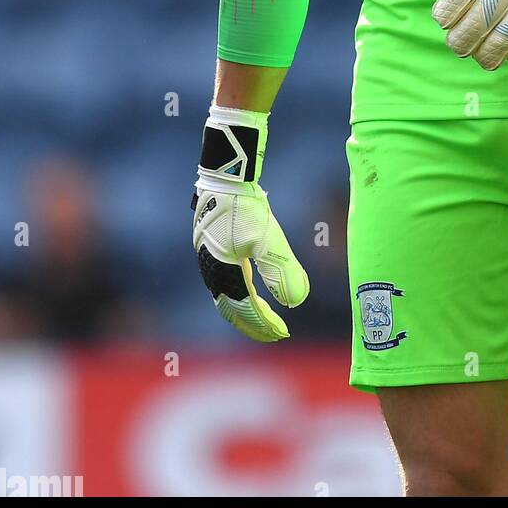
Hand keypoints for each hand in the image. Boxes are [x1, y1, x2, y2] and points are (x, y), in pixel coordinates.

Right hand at [192, 107, 308, 340]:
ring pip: (227, 294)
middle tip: (275, 333)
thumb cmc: (244, 206)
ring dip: (246, 308)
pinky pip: (227, 277)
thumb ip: (280, 271)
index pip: (244, 308)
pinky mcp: (214, 244)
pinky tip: (251, 286)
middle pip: (231, 306)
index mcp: (221, 272)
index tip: (283, 333)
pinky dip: (240, 290)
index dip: (263, 323)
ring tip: (264, 316)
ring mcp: (210, 257)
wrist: (226, 174)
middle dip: (253, 322)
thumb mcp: (266, 239)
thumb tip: (296, 302)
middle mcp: (211, 269)